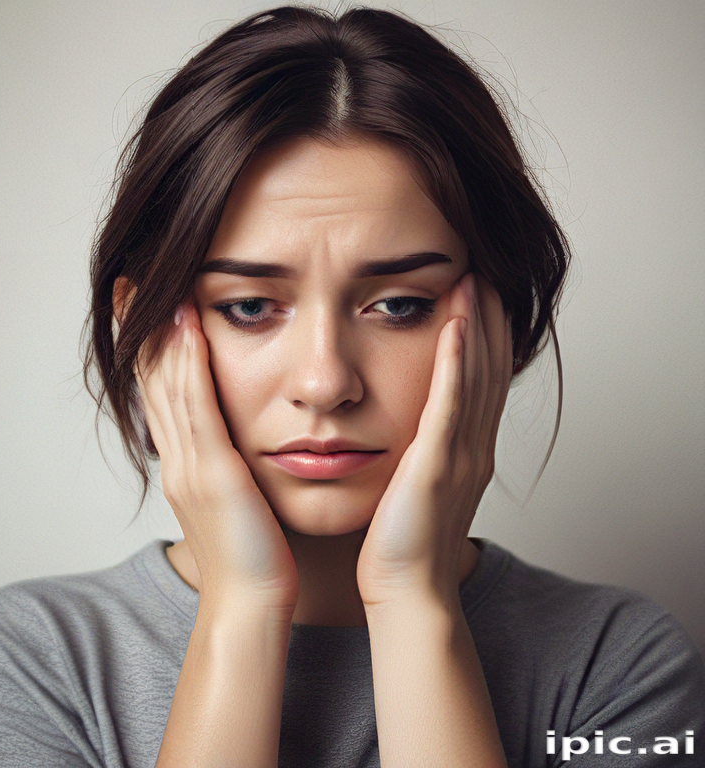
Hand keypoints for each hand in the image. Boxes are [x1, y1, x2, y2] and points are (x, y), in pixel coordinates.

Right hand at [134, 305, 298, 608]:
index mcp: (184, 465)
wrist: (251, 600)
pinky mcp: (212, 472)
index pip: (161, 394)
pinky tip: (189, 328)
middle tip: (131, 285)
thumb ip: (229, 471)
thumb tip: (236, 449)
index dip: (151, 349)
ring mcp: (190, 465)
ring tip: (156, 288)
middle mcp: (178, 459)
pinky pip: (196, 407)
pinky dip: (189, 365)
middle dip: (142, 331)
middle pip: (153, 382)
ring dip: (162, 335)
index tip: (147, 309)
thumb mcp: (235, 504)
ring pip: (169, 387)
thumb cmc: (254, 555)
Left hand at [356, 273, 511, 607]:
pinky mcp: (436, 467)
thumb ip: (422, 454)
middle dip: (489, 319)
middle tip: (485, 273)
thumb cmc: (402, 543)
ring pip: (476, 379)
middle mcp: (473, 448)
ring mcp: (459, 456)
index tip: (478, 296)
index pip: (481, 381)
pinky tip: (454, 327)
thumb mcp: (417, 488)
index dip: (486, 336)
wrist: (405, 590)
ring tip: (474, 282)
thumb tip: (410, 431)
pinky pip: (449, 406)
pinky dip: (455, 365)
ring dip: (477, 328)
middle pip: (488, 370)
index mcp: (466, 451)